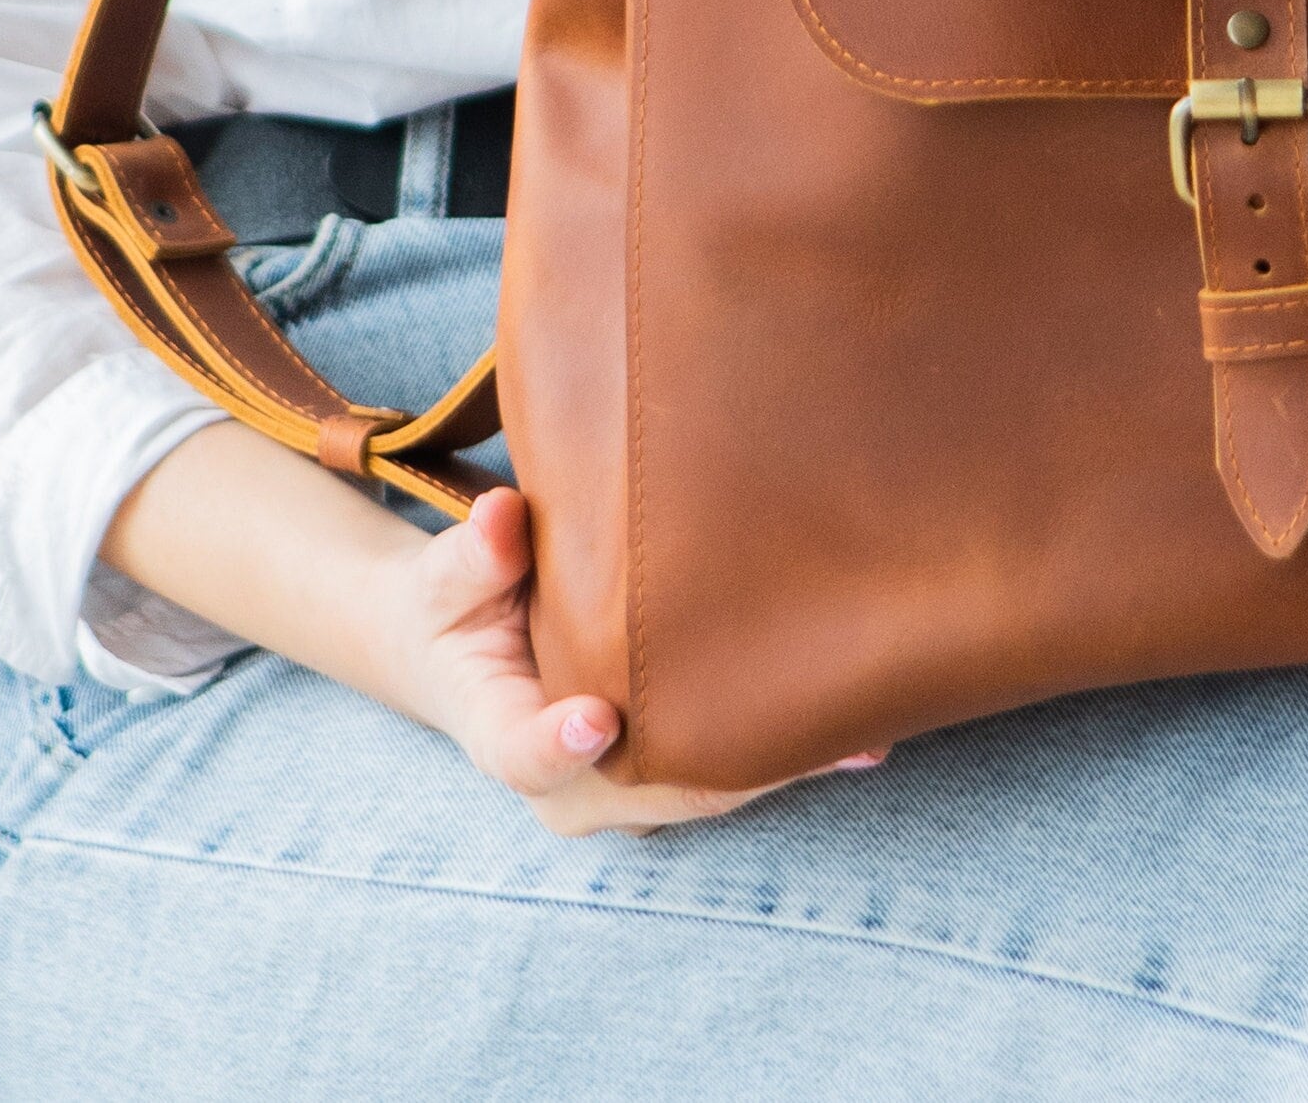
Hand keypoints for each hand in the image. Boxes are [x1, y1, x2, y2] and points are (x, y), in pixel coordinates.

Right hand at [375, 486, 882, 837]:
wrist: (468, 652)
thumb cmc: (460, 607)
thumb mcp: (446, 575)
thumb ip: (475, 553)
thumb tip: (500, 516)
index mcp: (498, 732)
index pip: (524, 753)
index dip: (558, 743)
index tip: (597, 720)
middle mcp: (568, 784)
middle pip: (651, 786)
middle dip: (731, 764)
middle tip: (813, 731)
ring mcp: (622, 791)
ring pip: (706, 789)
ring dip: (780, 766)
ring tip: (860, 731)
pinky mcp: (665, 777)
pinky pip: (729, 776)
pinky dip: (787, 756)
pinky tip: (857, 731)